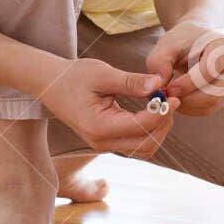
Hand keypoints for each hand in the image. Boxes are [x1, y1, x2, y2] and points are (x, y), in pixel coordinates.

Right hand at [40, 58, 178, 157]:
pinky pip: (137, 144)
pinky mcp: (108, 142)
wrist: (51, 85)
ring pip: (144, 149)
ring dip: (159, 129)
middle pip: (147, 145)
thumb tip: (159, 84)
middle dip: (164, 123)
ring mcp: (104, 145)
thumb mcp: (102, 73)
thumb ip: (131, 81)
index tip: (172, 94)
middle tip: (171, 99)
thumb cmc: (74, 76)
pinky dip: (150, 131)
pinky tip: (153, 110)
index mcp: (99, 126)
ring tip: (163, 104)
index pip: (141, 127)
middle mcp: (101, 142)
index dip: (162, 112)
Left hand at [148, 20, 223, 116]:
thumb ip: (159, 61)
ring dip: (186, 105)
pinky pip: (208, 109)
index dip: (186, 84)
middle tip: (166, 95)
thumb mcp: (168, 43)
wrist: (198, 41)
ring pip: (210, 105)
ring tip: (170, 93)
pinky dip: (190, 108)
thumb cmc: (183, 40)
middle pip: (213, 94)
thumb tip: (157, 86)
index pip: (209, 72)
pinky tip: (179, 96)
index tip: (167, 88)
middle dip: (185, 99)